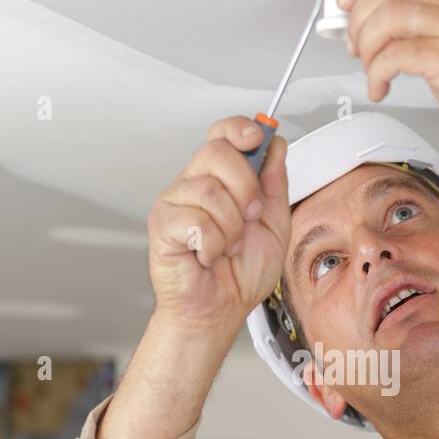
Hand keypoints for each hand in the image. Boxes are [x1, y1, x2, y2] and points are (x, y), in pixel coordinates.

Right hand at [146, 116, 290, 333]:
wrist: (221, 311)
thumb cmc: (240, 274)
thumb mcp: (275, 225)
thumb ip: (276, 185)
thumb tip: (274, 146)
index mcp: (221, 179)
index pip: (223, 133)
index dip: (239, 128)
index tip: (255, 137)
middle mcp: (195, 184)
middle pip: (217, 151)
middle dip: (246, 186)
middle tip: (250, 216)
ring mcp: (175, 203)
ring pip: (210, 190)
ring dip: (231, 227)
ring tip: (228, 245)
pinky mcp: (162, 225)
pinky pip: (196, 221)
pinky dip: (213, 245)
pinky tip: (208, 255)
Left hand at [339, 0, 438, 161]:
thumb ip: (423, 27)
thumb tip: (379, 25)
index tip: (347, 3)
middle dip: (360, 19)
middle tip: (354, 44)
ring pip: (389, 17)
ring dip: (366, 45)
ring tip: (368, 67)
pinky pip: (395, 55)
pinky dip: (377, 73)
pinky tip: (381, 86)